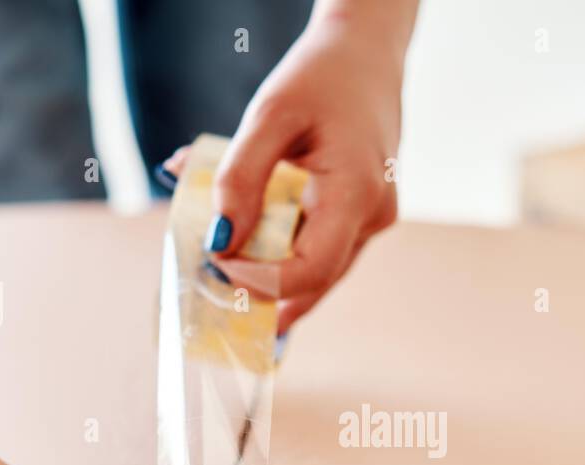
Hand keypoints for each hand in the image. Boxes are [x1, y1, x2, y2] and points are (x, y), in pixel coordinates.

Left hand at [163, 9, 408, 331]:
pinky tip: (250, 238)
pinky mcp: (363, 217)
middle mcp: (373, 217)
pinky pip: (321, 249)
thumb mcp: (269, 115)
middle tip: (211, 284)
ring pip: (318, 272)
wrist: (366, 55)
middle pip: (314, 283)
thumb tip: (219, 241)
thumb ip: (241, 178)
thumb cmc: (320, 78)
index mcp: (357, 193)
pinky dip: (282, 250)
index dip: (262, 282)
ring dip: (270, 273)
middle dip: (262, 290)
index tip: (216, 262)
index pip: (311, 271)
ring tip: (225, 259)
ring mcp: (372, 221)